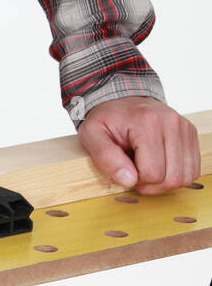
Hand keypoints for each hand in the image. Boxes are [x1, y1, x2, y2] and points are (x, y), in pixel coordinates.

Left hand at [77, 97, 200, 194]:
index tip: (125, 171)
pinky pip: (193, 169)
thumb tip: (129, 180)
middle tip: (135, 174)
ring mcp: (184, 127)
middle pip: (172, 178)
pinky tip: (160, 166)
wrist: (121, 99)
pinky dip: (177, 174)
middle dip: (151, 185)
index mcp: (146, 122)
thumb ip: (105, 157)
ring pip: (185, 176)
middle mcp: (170, 122)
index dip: (137, 181)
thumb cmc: (107, 118)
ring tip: (147, 169)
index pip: (152, 173)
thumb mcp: (91, 135)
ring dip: (165, 182)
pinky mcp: (190, 133)